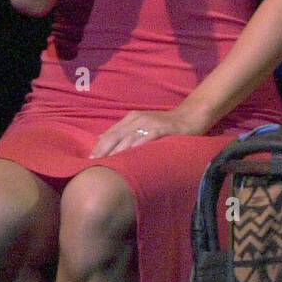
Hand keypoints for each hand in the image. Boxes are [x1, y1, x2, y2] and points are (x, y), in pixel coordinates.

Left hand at [90, 106, 208, 157]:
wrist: (191, 116)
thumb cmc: (167, 125)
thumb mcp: (144, 126)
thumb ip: (126, 132)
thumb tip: (103, 140)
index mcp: (131, 118)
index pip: (110, 133)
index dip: (99, 147)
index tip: (89, 161)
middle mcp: (137, 119)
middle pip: (115, 135)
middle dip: (103, 150)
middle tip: (94, 165)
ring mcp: (150, 123)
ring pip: (128, 138)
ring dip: (117, 151)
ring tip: (107, 165)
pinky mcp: (162, 128)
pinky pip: (147, 138)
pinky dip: (138, 146)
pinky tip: (131, 156)